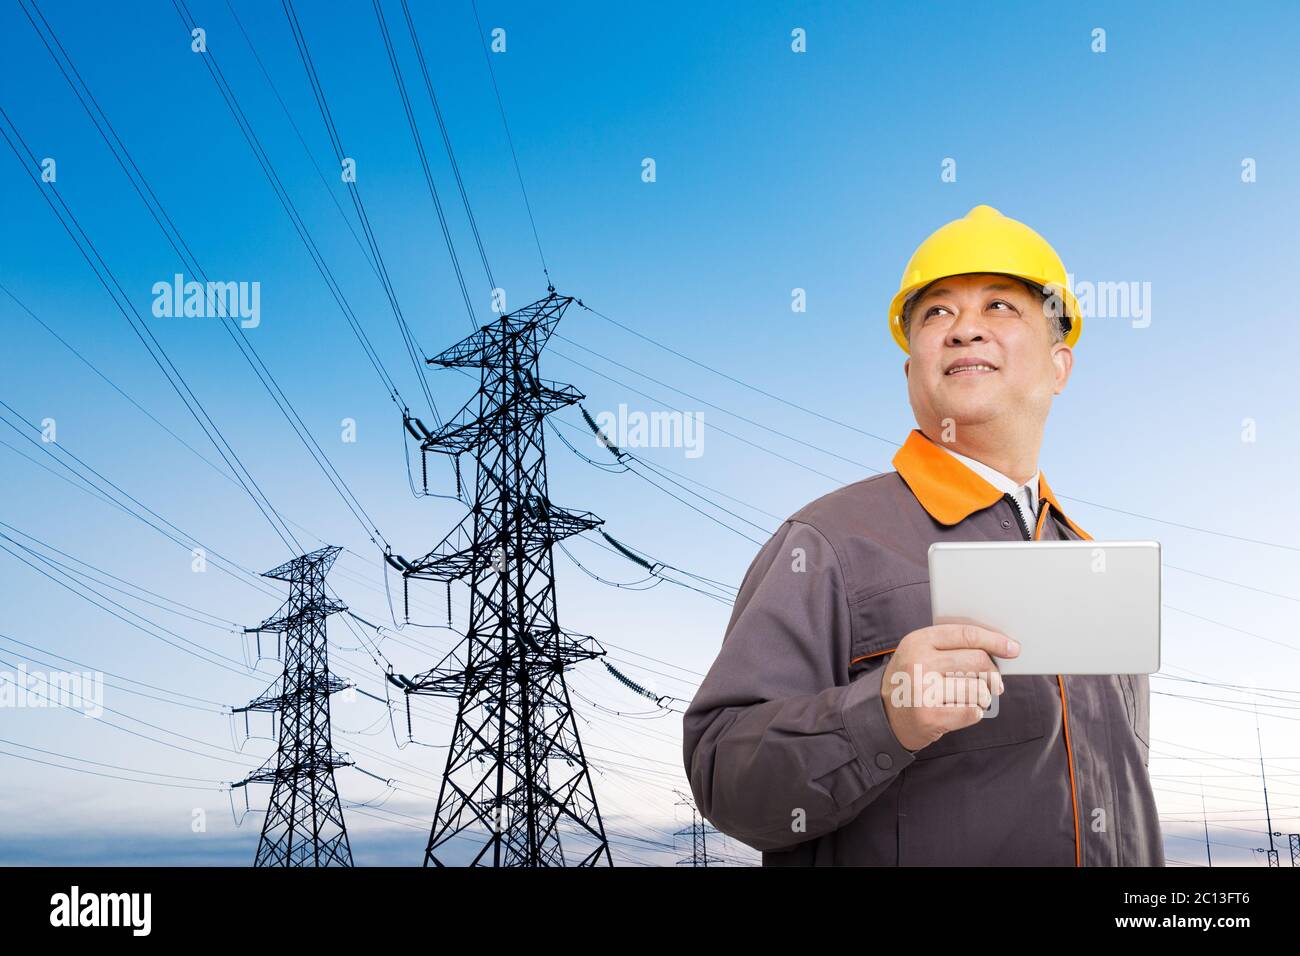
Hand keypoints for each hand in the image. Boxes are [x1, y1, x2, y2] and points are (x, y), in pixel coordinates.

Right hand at [879, 624, 1020, 752]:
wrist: (883, 715)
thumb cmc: (913, 680)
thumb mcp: (921, 653)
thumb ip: (952, 646)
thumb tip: (999, 648)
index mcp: (918, 641)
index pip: (966, 634)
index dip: (994, 640)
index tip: (1013, 649)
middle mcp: (918, 662)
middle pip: (977, 661)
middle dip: (993, 673)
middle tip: (995, 683)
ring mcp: (922, 690)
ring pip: (977, 689)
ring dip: (983, 697)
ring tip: (972, 699)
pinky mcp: (929, 716)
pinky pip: (972, 712)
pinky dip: (974, 713)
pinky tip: (961, 712)